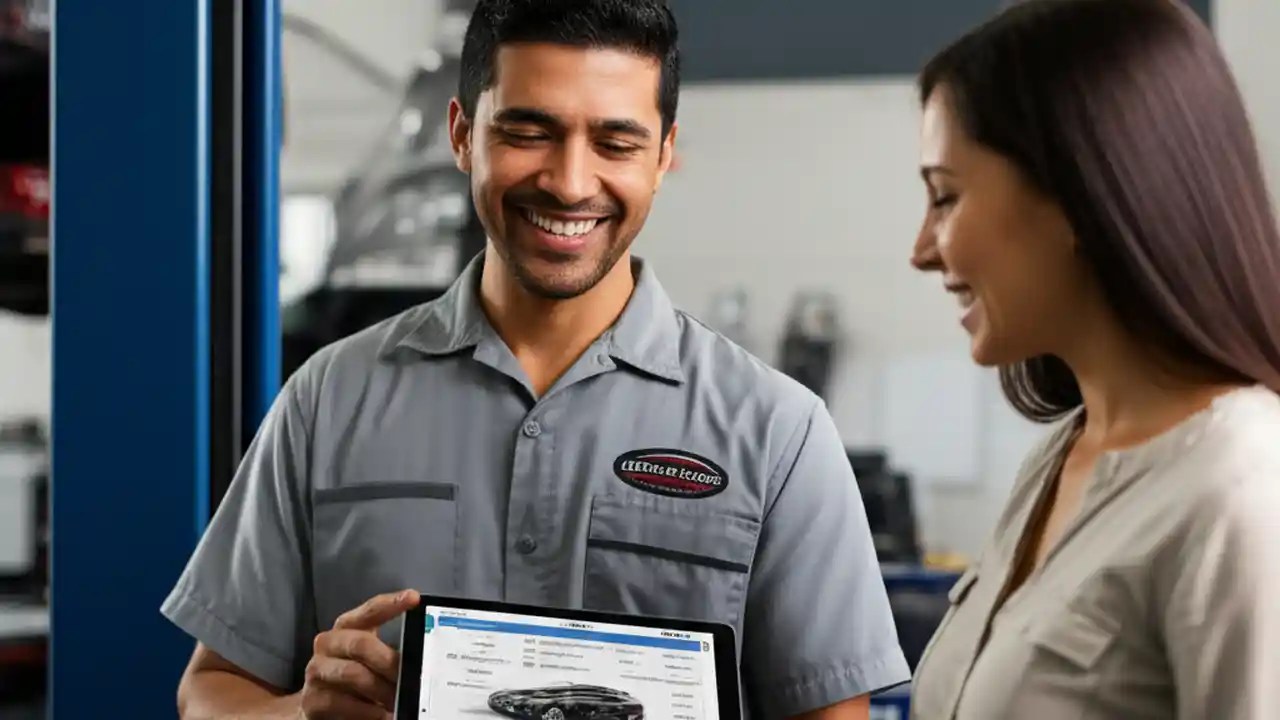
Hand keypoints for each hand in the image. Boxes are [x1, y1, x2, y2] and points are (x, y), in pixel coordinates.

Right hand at [300, 589, 419, 719]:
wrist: (318, 708)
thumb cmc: (354, 677)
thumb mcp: (372, 661)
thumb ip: (388, 653)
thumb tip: (419, 658)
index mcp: (346, 628)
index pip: (369, 611)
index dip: (390, 603)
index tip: (413, 598)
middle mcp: (328, 643)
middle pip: (360, 643)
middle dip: (388, 661)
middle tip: (411, 676)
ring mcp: (316, 670)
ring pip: (352, 673)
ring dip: (380, 689)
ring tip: (399, 700)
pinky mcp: (311, 699)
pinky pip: (340, 702)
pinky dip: (365, 711)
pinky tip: (382, 715)